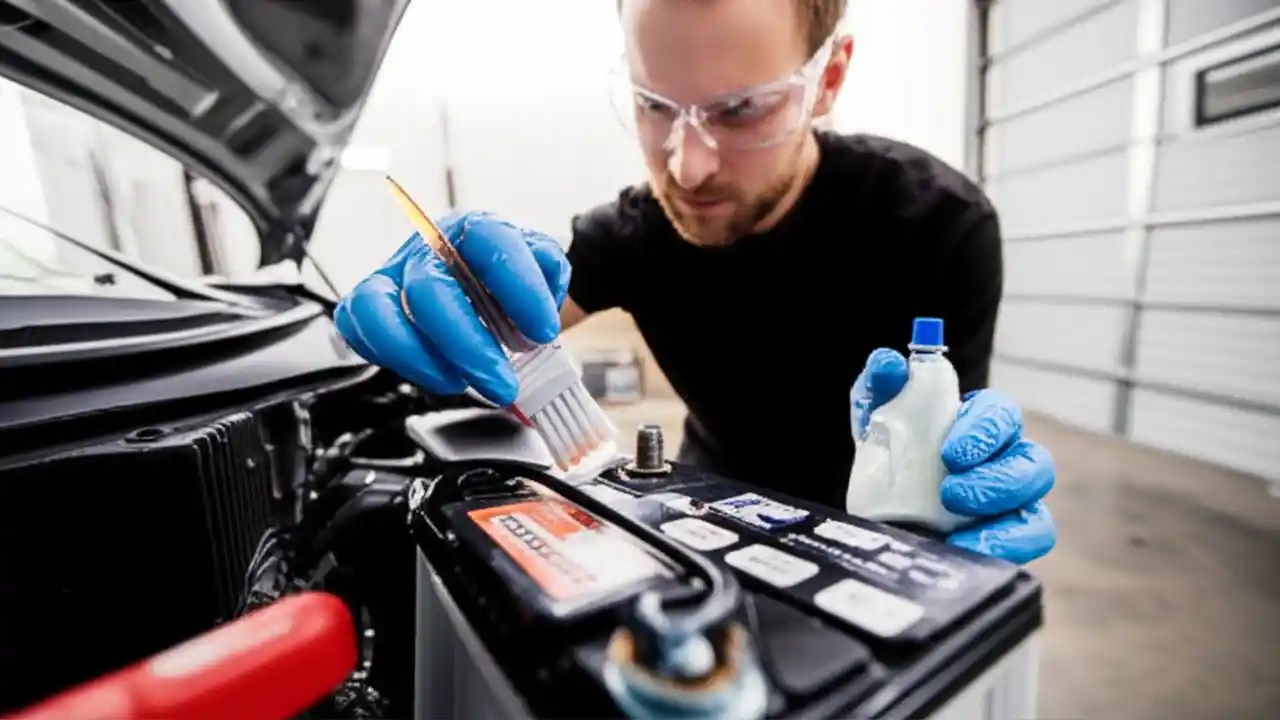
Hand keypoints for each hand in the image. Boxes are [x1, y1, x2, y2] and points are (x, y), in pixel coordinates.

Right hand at [333, 210, 570, 405]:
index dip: (519, 289)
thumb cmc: (508, 282)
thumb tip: (539, 311)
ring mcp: (393, 274)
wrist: (484, 285)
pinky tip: (435, 374)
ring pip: (381, 310)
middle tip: (502, 383)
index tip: (542, 333)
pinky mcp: (368, 304)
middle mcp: (429, 248)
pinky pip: (358, 328)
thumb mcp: (542, 271)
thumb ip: (547, 279)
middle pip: (430, 289)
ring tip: (462, 383)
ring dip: (424, 359)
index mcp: (476, 230)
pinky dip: (392, 358)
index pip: (492, 244)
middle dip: (468, 346)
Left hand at [850, 348, 1056, 563]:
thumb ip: (881, 384)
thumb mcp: (876, 415)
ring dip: (999, 520)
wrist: (875, 510)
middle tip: (950, 493)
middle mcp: (1008, 461)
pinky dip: (1003, 548)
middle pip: (1034, 463)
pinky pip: (1029, 543)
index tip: (951, 454)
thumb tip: (888, 362)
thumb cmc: (890, 451)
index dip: (985, 432)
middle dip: (996, 480)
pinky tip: (962, 549)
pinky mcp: (1010, 541)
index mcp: (982, 423)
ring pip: (1038, 509)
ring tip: (955, 526)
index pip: (1003, 414)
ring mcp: (1014, 505)